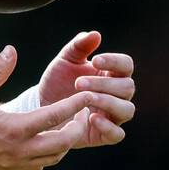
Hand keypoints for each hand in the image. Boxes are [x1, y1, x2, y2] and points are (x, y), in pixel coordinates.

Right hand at [0, 46, 101, 169]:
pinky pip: (37, 168)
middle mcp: (17, 151)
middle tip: (82, 115)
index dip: (75, 104)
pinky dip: (46, 156)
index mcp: (12, 128)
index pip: (54, 116)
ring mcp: (14, 166)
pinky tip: (44, 143)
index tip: (89, 95)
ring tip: (67, 128)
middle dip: (77, 128)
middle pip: (62, 144)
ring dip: (63, 144)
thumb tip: (11, 51)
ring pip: (52, 159)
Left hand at [37, 30, 134, 148]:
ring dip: (107, 102)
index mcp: (111, 74)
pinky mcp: (103, 135)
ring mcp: (112, 116)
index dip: (115, 61)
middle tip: (78, 83)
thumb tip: (95, 34)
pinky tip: (91, 117)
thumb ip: (78, 47)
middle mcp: (117, 95)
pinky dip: (108, 127)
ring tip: (85, 98)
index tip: (95, 60)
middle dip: (104, 84)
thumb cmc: (57, 82)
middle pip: (127, 87)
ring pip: (127, 110)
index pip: (126, 65)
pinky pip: (117, 134)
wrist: (41, 107)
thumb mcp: (64, 61)